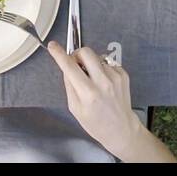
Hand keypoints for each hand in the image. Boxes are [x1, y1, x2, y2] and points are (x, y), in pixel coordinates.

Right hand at [46, 41, 174, 161]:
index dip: (59, 54)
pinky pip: (107, 63)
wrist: (121, 129)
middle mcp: (103, 82)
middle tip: (76, 65)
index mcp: (88, 93)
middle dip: (77, 55)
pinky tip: (103, 83)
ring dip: (91, 64)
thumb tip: (65, 67)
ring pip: (97, 57)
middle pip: (86, 52)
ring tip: (93, 80)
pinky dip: (102, 69)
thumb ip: (69, 86)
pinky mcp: (123, 74)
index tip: (53, 46)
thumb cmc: (96, 123)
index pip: (69, 66)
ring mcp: (115, 77)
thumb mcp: (75, 108)